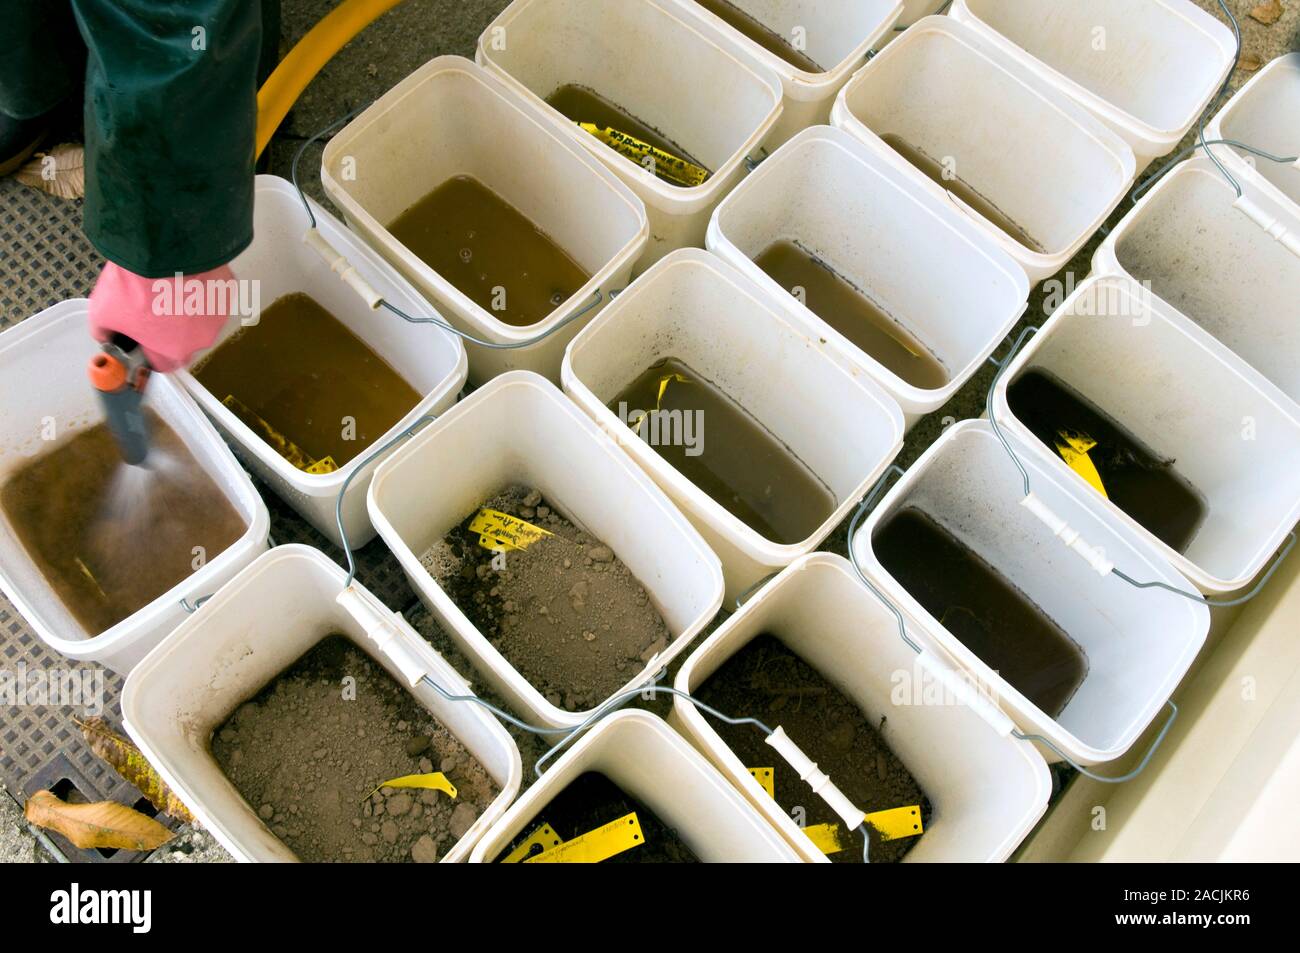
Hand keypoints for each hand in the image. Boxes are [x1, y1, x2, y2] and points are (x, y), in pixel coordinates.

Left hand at [88, 262, 235, 371]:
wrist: (163, 249)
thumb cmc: (136, 285)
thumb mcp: (102, 311)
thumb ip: (104, 331)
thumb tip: (104, 334)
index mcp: (174, 351)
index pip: (163, 364)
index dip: (149, 351)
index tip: (140, 337)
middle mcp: (202, 339)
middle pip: (183, 341)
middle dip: (169, 329)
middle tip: (152, 306)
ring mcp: (218, 315)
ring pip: (199, 319)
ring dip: (186, 309)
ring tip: (168, 288)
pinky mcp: (226, 293)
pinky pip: (210, 298)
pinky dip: (199, 291)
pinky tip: (183, 277)